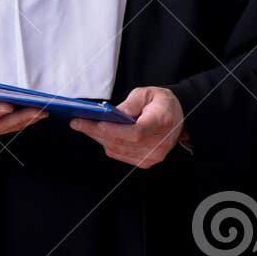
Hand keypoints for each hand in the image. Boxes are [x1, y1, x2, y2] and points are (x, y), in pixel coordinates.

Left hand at [68, 85, 185, 167]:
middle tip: (77, 122)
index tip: (97, 123)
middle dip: (96, 132)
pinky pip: (120, 154)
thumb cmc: (162, 103)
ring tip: (83, 126)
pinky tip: (97, 133)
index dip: (114, 130)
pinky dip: (107, 143)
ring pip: (117, 150)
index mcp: (162, 123)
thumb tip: (112, 113)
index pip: (136, 133)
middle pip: (121, 142)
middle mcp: (158, 144)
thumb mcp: (147, 94)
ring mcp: (152, 156)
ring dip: (98, 138)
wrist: (179, 117)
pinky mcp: (146, 162)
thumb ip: (130, 103)